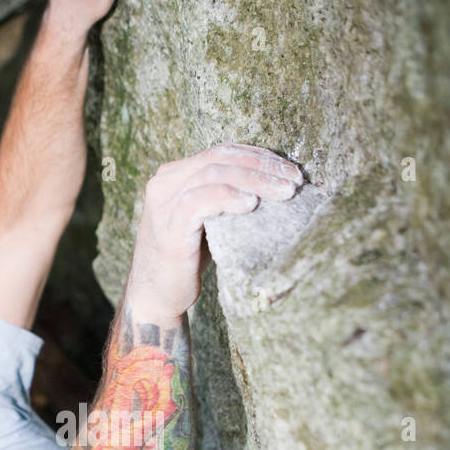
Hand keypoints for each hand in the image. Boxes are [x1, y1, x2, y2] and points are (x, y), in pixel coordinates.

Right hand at [126, 143, 303, 318]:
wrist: (155, 297)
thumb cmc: (186, 261)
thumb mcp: (207, 221)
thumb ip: (225, 199)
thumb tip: (274, 186)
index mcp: (174, 175)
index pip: (221, 152)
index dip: (258, 156)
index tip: (288, 170)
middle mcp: (164, 182)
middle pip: (221, 158)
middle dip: (263, 166)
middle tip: (295, 180)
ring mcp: (164, 203)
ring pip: (215, 174)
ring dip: (255, 180)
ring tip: (285, 192)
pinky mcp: (168, 227)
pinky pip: (200, 200)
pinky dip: (229, 197)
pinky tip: (251, 205)